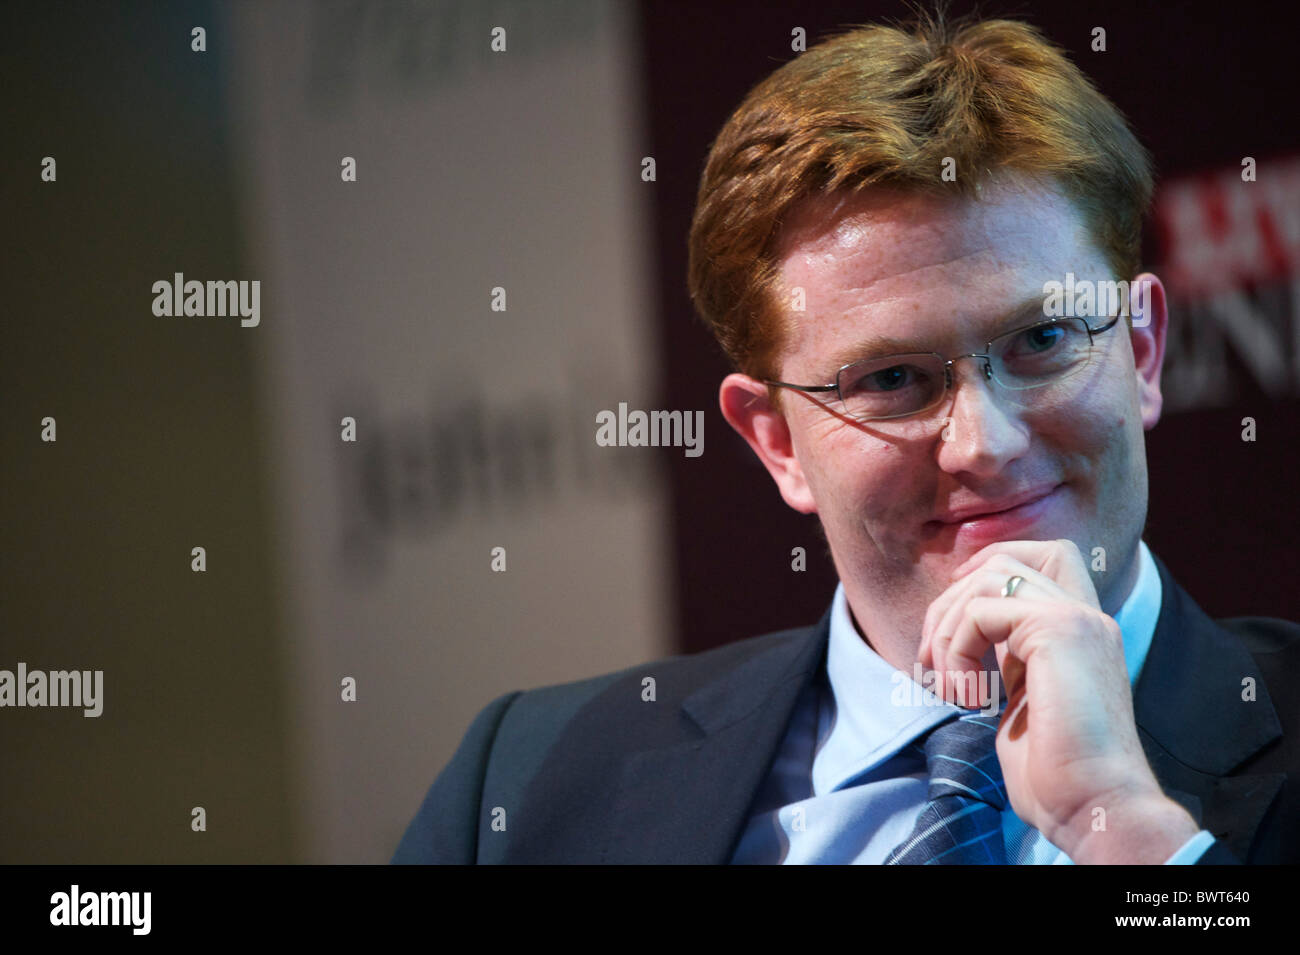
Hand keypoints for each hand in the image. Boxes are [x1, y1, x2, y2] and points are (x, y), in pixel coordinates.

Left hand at [917, 539, 1199, 862]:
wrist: (1094, 806)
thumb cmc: (1055, 773)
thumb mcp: (1022, 701)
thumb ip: (1007, 660)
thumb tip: (956, 637)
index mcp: (1081, 631)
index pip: (1043, 556)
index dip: (986, 572)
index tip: (952, 629)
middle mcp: (1086, 616)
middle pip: (1003, 558)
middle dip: (949, 604)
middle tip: (929, 664)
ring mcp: (1077, 619)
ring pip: (989, 576)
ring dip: (948, 629)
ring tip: (948, 686)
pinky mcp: (1059, 631)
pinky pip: (981, 611)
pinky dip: (956, 649)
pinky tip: (964, 696)